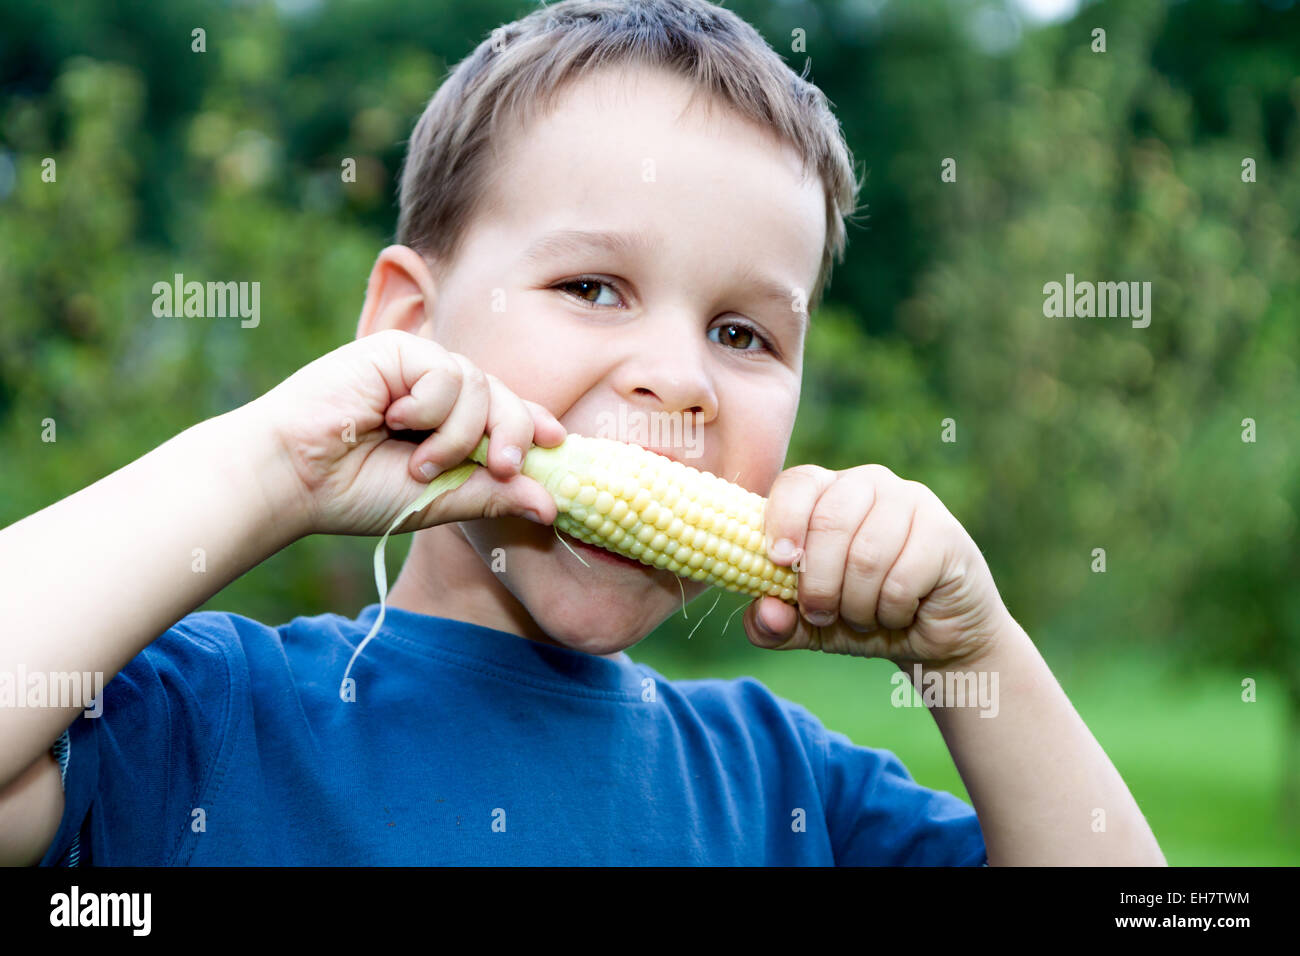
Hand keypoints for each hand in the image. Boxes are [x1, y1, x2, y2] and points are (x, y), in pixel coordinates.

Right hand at [246, 299, 565, 536]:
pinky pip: (446, 372)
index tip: (556, 443)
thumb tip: (552, 505)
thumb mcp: (438, 500)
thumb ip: (493, 495)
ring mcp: (417, 368)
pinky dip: (429, 405)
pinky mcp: (397, 350)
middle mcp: (437, 392)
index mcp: (448, 424)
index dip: (534, 424)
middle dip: (512, 434)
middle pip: (505, 397)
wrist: (295, 478)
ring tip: (417, 463)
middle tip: (503, 468)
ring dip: (457, 435)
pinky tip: (391, 420)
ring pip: (478, 388)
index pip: (506, 415)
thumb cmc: (355, 492)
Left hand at [742, 463, 1010, 668]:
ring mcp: (911, 502)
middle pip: (829, 521)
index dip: (783, 521)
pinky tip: (900, 614)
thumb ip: (773, 624)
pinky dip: (891, 611)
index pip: (797, 483)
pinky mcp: (944, 532)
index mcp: (828, 491)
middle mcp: (869, 484)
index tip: (778, 562)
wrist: (934, 636)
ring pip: (866, 555)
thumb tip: (766, 614)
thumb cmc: (863, 615)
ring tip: (864, 618)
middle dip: (818, 583)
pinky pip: (902, 578)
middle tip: (821, 614)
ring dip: (857, 605)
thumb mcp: (807, 625)